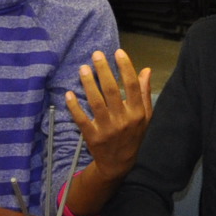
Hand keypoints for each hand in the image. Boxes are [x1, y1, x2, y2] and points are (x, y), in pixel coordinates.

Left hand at [65, 49, 152, 178]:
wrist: (120, 164)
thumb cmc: (133, 135)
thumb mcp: (145, 116)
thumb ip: (144, 93)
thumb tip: (146, 70)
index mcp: (137, 113)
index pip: (132, 86)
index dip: (125, 68)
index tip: (118, 52)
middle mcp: (123, 120)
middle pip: (112, 91)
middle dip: (104, 71)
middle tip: (96, 55)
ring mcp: (107, 129)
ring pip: (96, 103)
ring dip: (88, 84)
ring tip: (83, 68)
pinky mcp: (92, 137)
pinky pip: (82, 120)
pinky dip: (75, 107)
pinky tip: (69, 94)